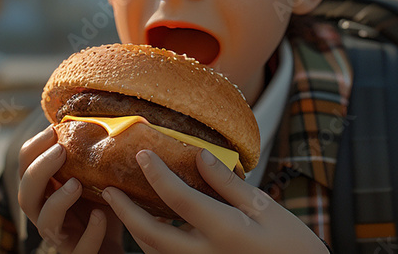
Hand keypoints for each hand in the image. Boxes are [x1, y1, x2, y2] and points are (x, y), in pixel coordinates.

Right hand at [17, 125, 123, 252]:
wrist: (115, 244)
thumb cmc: (104, 205)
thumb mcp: (98, 177)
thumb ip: (95, 154)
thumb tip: (110, 115)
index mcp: (46, 190)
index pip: (25, 167)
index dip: (33, 148)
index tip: (53, 129)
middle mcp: (45, 213)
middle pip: (26, 194)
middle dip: (39, 170)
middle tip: (61, 150)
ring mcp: (60, 236)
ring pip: (44, 223)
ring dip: (57, 201)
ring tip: (76, 183)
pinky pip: (78, 248)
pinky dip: (89, 232)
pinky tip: (100, 216)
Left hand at [101, 149, 329, 253]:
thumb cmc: (289, 241)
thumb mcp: (263, 206)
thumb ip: (226, 184)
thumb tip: (198, 156)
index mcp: (225, 231)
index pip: (179, 200)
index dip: (157, 175)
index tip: (141, 153)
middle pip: (153, 236)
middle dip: (126, 213)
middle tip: (108, 190)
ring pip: (155, 253)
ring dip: (134, 230)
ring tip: (121, 205)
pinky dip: (152, 243)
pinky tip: (148, 225)